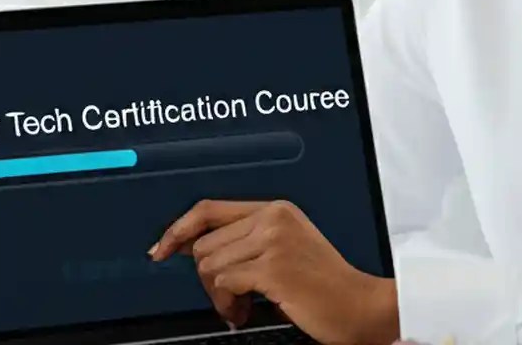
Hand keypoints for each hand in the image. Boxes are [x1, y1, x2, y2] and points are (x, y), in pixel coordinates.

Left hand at [151, 200, 398, 344]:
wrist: (359, 306)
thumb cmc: (325, 285)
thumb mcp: (286, 248)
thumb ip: (247, 240)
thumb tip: (193, 248)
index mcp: (275, 209)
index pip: (209, 209)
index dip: (178, 229)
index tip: (161, 249)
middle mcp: (274, 218)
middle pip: (204, 244)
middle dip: (209, 279)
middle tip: (231, 298)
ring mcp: (273, 240)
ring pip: (209, 265)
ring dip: (218, 295)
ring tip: (241, 306)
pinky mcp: (273, 267)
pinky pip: (224, 283)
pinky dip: (227, 305)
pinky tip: (245, 312)